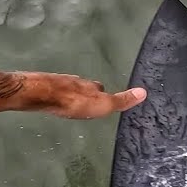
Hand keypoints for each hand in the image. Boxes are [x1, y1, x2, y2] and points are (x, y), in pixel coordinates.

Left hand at [22, 72, 146, 118]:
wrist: (43, 93)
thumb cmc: (74, 102)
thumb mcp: (102, 105)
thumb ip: (121, 100)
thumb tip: (144, 92)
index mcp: (92, 87)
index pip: (101, 89)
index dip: (103, 96)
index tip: (104, 102)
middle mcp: (78, 82)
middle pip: (85, 87)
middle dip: (87, 94)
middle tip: (87, 104)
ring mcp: (60, 83)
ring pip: (70, 88)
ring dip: (72, 95)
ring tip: (71, 104)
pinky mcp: (45, 87)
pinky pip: (55, 91)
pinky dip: (58, 96)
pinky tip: (55, 102)